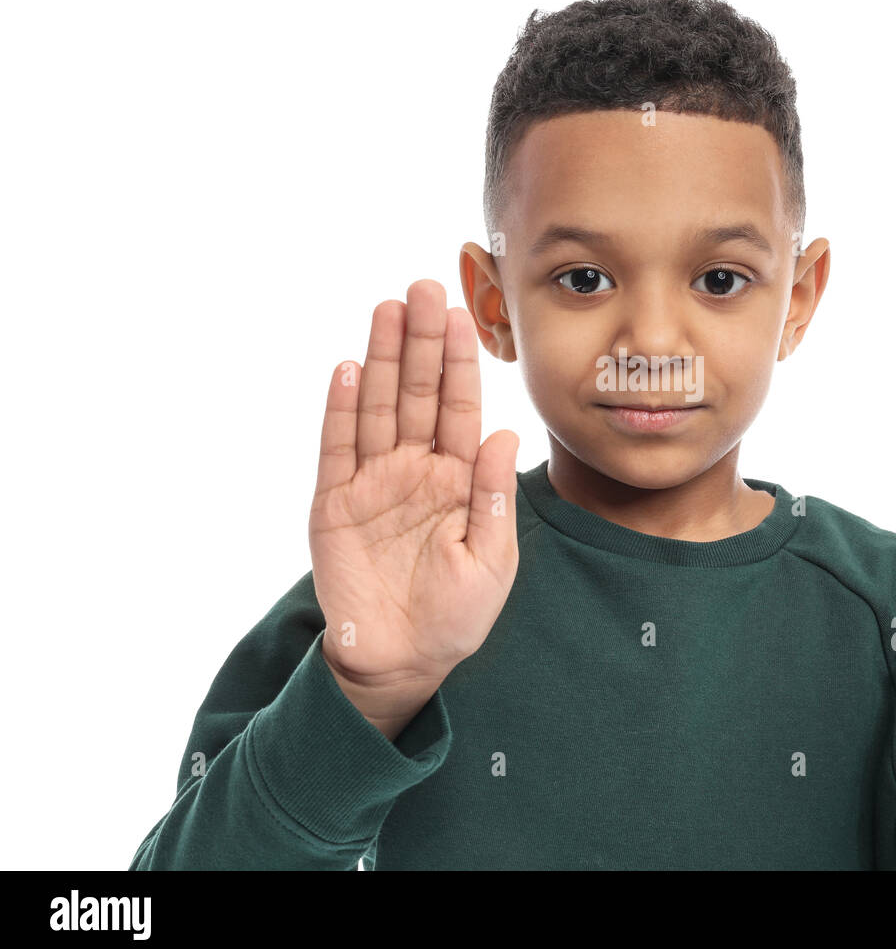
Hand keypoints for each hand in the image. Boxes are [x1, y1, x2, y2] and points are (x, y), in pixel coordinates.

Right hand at [309, 279, 519, 724]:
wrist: (402, 661)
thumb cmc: (456, 614)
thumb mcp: (490, 559)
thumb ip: (493, 497)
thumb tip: (508, 434)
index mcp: (459, 478)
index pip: (460, 408)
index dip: (459, 363)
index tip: (462, 316)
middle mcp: (415, 469)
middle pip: (417, 394)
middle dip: (420, 342)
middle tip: (422, 288)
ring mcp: (373, 483)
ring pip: (377, 408)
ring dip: (380, 359)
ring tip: (386, 310)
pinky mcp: (334, 504)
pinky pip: (337, 448)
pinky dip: (340, 410)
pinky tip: (346, 370)